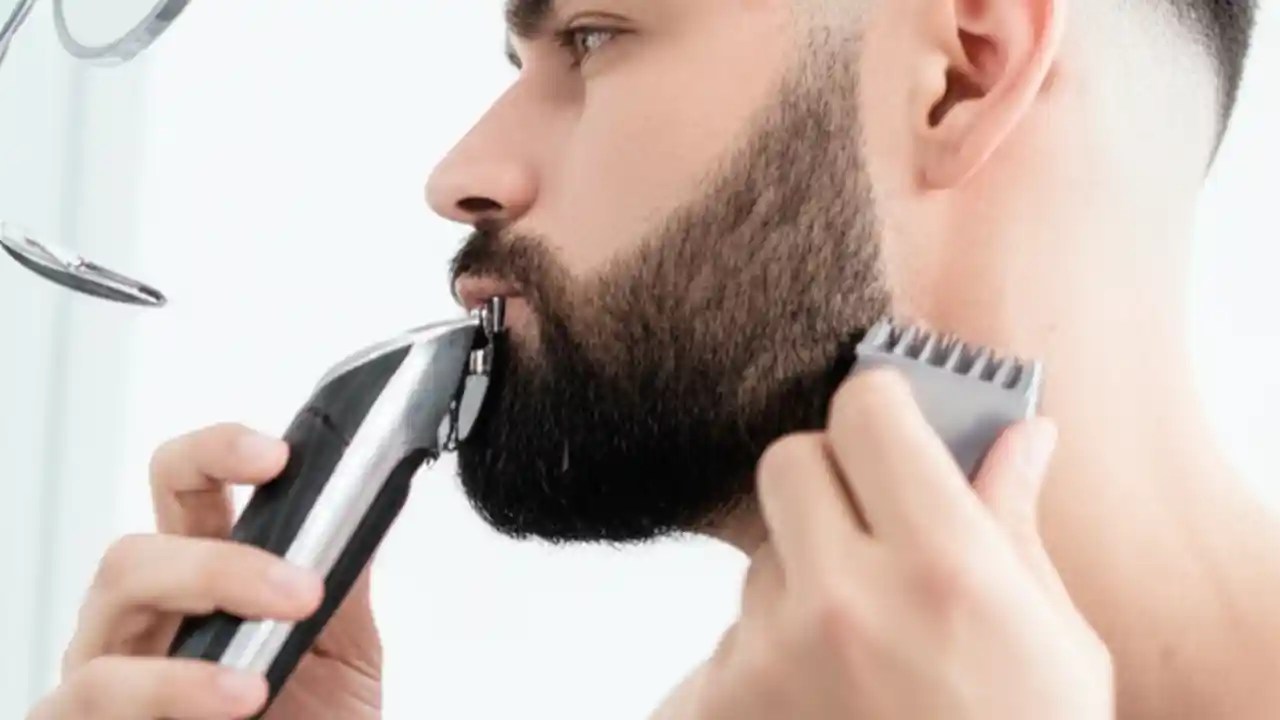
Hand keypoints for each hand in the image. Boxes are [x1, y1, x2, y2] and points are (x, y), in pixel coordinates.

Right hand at [28, 423, 383, 719]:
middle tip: (299, 593)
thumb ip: (341, 580)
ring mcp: (105, 668)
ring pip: (110, 602)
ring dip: (194, 630)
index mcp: (200, 575)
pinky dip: (166, 691)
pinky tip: (231, 702)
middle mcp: (142, 615)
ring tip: (261, 675)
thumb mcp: (343, 649)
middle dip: (220, 562)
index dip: (216, 454)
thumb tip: (365, 504)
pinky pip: (92, 693)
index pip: (185, 486)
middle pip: (137, 547)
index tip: (276, 457)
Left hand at [679, 370, 1112, 719]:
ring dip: (798, 589)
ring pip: (760, 561)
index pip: (866, 410)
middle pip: (789, 462)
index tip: (890, 426)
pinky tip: (811, 711)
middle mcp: (842, 604)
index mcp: (944, 570)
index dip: (882, 409)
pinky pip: (724, 642)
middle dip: (829, 485)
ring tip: (855, 665)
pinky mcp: (712, 708)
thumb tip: (1020, 433)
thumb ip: (1016, 529)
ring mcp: (764, 660)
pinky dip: (760, 666)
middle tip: (867, 535)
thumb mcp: (1056, 650)